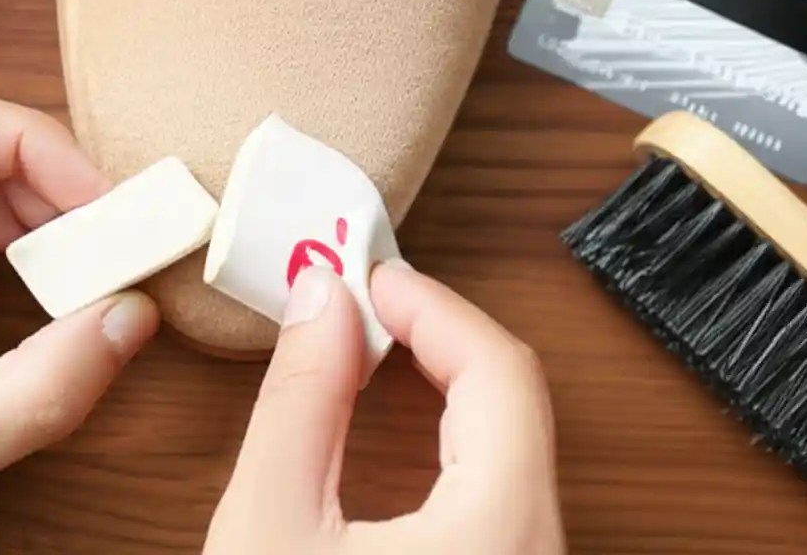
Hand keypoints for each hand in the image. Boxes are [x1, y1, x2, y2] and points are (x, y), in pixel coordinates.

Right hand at [205, 263, 564, 553]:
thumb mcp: (270, 522)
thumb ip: (300, 402)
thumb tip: (320, 301)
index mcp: (497, 529)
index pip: (498, 372)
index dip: (432, 307)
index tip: (372, 279)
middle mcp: (535, 546)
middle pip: (513, 397)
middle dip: (439, 334)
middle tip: (368, 300)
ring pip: (513, 439)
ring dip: (450, 378)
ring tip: (378, 342)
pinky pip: (501, 480)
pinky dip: (456, 429)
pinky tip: (407, 413)